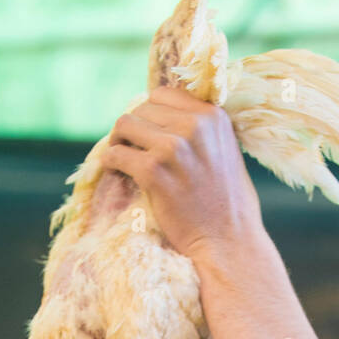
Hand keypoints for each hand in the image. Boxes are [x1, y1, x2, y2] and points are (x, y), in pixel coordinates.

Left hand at [100, 86, 264, 263]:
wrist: (228, 244)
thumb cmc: (228, 206)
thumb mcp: (226, 153)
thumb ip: (202, 131)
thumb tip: (166, 116)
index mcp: (212, 117)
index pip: (164, 94)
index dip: (152, 112)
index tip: (150, 133)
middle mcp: (194, 126)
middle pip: (142, 108)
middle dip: (135, 129)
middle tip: (134, 150)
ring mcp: (172, 148)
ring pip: (124, 125)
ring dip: (119, 142)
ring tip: (124, 159)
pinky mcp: (153, 172)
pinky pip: (116, 155)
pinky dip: (110, 162)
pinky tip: (115, 171)